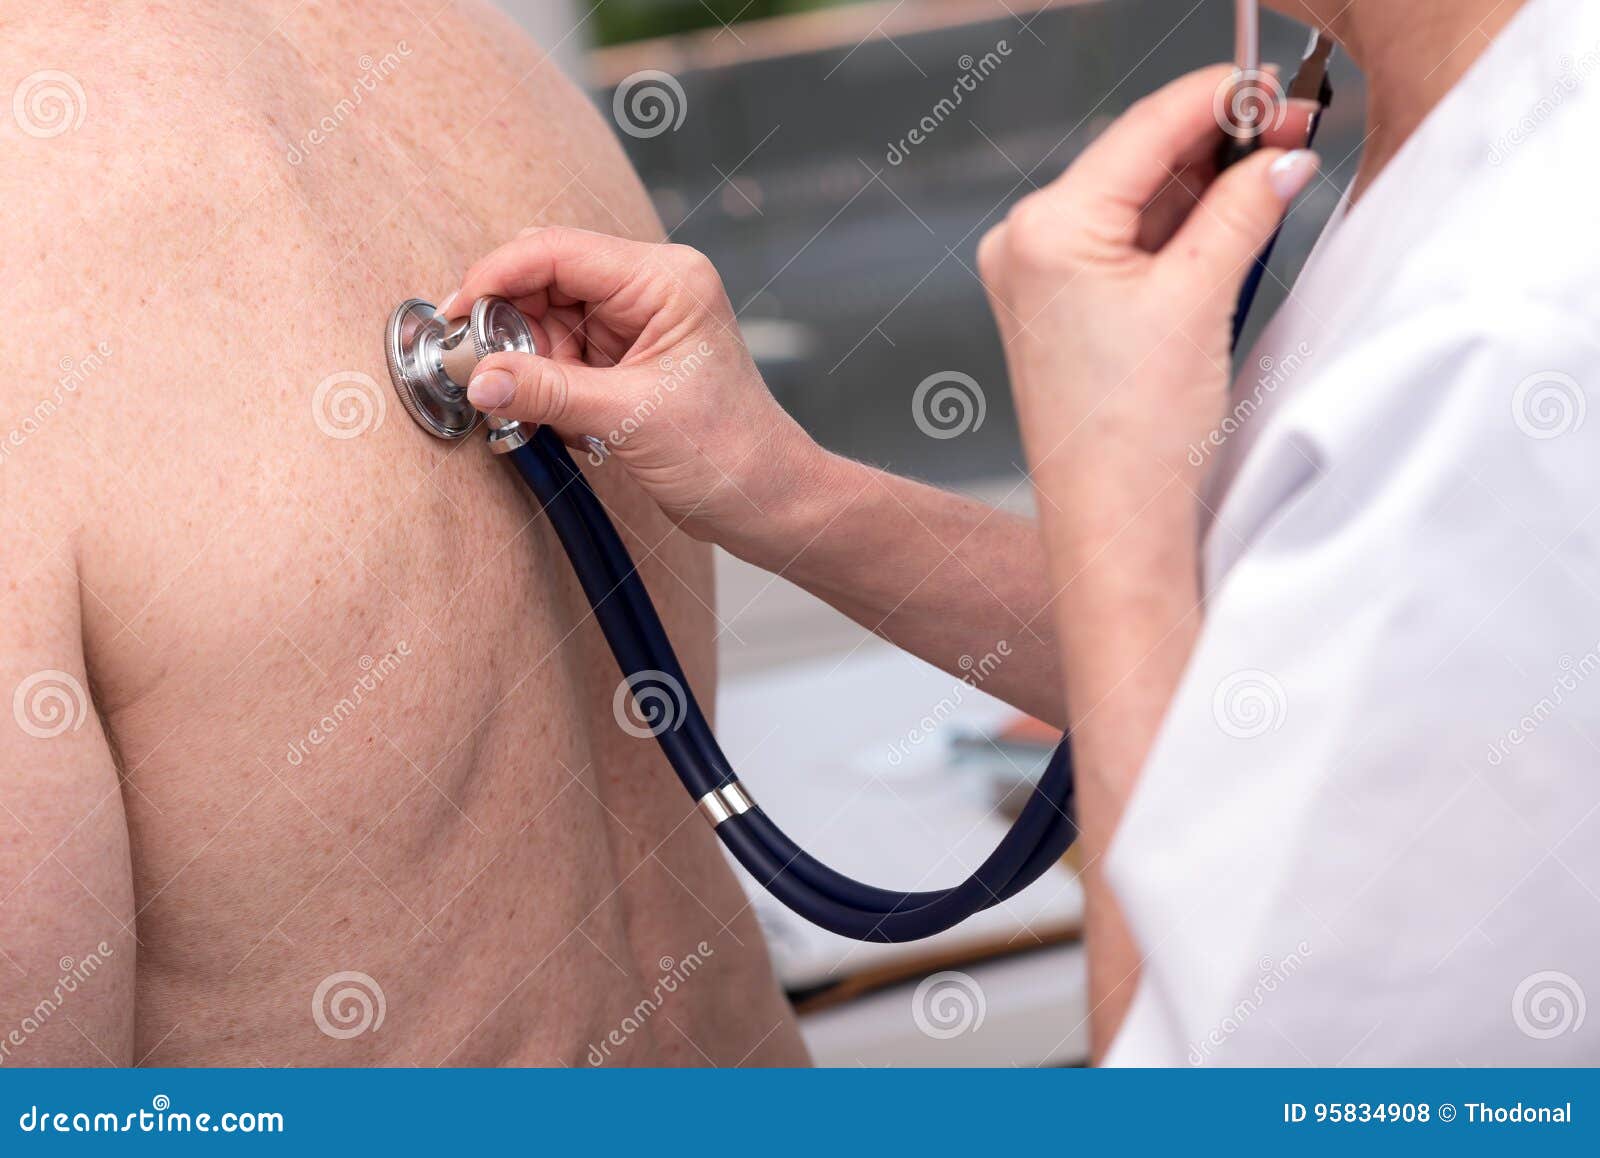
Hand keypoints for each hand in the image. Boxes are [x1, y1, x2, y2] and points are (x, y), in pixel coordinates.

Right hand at [443, 228, 826, 550]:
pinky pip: (561, 358)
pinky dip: (546, 387)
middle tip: (479, 371)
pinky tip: (561, 422)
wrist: (765, 502)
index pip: (558, 252)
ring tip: (537, 411)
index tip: (454, 317)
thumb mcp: (631, 417)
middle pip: (546, 282)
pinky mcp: (625, 361)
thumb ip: (549, 392)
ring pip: (547, 323)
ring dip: (528, 366)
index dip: (496, 277)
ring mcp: (636, 326)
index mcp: (665, 280)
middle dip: (509, 328)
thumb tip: (478, 378)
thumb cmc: (730, 453)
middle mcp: (650, 291)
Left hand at [977, 65, 1318, 547]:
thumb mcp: (1200, 300)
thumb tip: (1281, 158)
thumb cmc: (1134, 436)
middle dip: (1219, 144)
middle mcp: (1026, 244)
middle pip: (1139, 160)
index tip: (1281, 90)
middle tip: (1294, 129)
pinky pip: (1127, 245)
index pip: (1146, 128)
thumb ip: (1243, 209)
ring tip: (1276, 173)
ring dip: (1205, 187)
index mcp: (1046, 229)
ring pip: (1138, 202)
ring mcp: (1038, 278)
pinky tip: (1232, 219)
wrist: (1113, 527)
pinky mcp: (1060, 308)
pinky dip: (1181, 230)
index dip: (1222, 98)